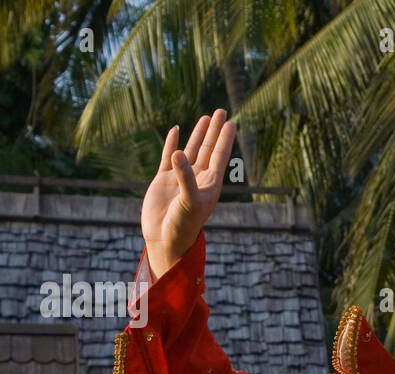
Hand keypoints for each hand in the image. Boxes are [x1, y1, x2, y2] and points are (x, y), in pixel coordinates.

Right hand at [141, 109, 236, 277]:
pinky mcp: (163, 180)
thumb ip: (185, 177)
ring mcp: (180, 178)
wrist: (164, 239)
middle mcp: (197, 179)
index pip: (219, 156)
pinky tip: (176, 130)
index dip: (224, 139)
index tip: (231, 122)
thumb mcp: (188, 201)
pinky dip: (172, 143)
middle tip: (221, 111)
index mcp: (209, 185)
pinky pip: (168, 157)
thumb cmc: (182, 225)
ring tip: (206, 118)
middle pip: (208, 149)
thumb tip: (179, 152)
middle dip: (214, 131)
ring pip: (191, 151)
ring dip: (198, 135)